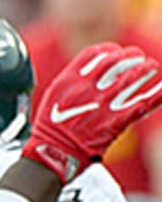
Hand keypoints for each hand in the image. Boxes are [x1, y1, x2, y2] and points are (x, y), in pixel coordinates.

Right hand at [22, 42, 161, 182]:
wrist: (54, 152)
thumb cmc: (51, 125)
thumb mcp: (53, 94)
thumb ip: (72, 79)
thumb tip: (89, 69)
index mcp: (70, 79)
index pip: (96, 53)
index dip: (110, 49)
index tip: (116, 52)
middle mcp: (89, 88)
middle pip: (118, 62)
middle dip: (131, 56)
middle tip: (138, 57)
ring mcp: (105, 104)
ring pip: (133, 78)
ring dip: (146, 69)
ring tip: (152, 66)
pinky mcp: (118, 121)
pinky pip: (143, 103)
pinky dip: (158, 93)